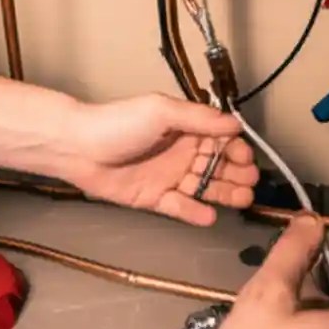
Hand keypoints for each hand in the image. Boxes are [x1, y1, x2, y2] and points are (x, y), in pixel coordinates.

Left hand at [68, 93, 258, 225]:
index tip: (247, 158)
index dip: (236, 149)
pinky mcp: (156, 198)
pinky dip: (195, 212)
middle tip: (250, 182)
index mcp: (185, 128)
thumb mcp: (160, 111)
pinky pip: (181, 207)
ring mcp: (169, 176)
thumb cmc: (118, 123)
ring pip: (204, 187)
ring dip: (224, 193)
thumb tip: (235, 124)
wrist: (78, 149)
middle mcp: (182, 152)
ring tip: (242, 200)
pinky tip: (210, 216)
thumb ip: (198, 118)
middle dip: (237, 173)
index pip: (221, 139)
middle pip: (218, 165)